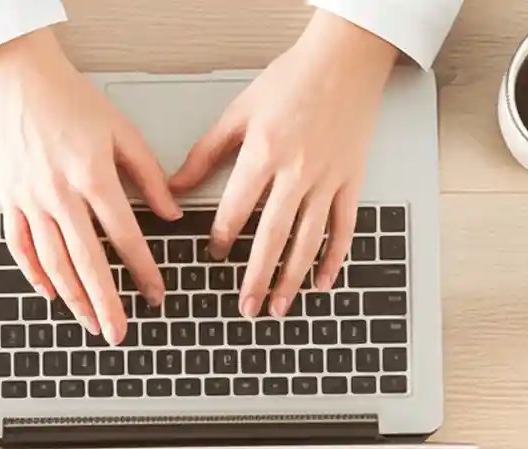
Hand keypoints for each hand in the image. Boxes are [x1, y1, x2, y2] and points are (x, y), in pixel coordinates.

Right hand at [0, 30, 181, 343]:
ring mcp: (30, 200)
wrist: (20, 81)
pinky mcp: (10, 200)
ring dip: (73, 298)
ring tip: (90, 322)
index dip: (143, 270)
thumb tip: (171, 213)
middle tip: (119, 332)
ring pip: (53, 261)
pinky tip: (51, 293)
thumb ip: (150, 175)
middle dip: (105, 302)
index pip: (124, 236)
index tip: (157, 294)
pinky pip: (21, 247)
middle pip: (86, 261)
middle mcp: (59, 193)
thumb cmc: (71, 101)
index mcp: (92, 175)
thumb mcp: (122, 131)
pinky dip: (36, 274)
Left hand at [169, 11, 398, 317]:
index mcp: (264, 153)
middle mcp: (297, 171)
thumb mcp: (239, 111)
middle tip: (245, 307)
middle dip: (257, 276)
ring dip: (292, 278)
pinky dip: (334, 258)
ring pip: (308, 240)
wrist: (344, 61)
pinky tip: (322, 281)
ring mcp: (328, 179)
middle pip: (273, 236)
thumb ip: (206, 153)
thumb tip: (175, 187)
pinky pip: (343, 228)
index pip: (237, 209)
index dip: (223, 237)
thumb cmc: (292, 79)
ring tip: (278, 306)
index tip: (216, 255)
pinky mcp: (352, 180)